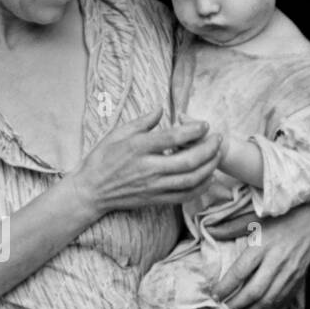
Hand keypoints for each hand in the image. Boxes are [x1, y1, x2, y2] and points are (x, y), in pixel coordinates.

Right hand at [66, 108, 221, 218]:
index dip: (194, 130)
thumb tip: (161, 109)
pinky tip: (208, 177)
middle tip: (218, 138)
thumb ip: (142, 122)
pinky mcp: (155, 199)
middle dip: (209, 149)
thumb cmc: (102, 159)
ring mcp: (153, 186)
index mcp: (138, 148)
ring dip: (210, 167)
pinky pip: (185, 196)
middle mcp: (148, 168)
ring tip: (217, 155)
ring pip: (191, 179)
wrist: (91, 191)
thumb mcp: (117, 134)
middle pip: (188, 160)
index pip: (173, 138)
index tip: (204, 125)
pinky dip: (201, 187)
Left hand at [204, 194, 309, 308]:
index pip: (239, 272)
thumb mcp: (254, 218)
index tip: (213, 296)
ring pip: (269, 299)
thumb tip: (210, 231)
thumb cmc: (281, 217)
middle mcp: (277, 261)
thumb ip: (231, 227)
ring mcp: (290, 271)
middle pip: (254, 291)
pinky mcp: (299, 278)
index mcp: (263, 245)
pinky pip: (283, 299)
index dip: (225, 287)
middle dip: (237, 305)